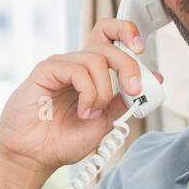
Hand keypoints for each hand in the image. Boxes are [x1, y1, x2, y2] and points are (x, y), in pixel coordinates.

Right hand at [0, 19, 163, 176]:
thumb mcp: (105, 121)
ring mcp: (60, 65)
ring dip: (103, 91)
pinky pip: (78, 70)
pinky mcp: (45, 71)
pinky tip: (82, 111)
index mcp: (90, 72)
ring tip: (92, 113)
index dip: (129, 33)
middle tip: (133, 91)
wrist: (34, 156)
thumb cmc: (61, 140)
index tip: (142, 51)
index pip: (110, 35)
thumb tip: (153, 80)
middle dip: (129, 66)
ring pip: (97, 60)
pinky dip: (88, 93)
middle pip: (109, 45)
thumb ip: (124, 100)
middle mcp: (75, 64)